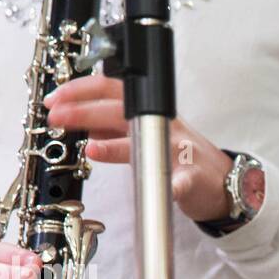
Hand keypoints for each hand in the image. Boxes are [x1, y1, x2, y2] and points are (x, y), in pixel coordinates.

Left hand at [44, 75, 234, 222]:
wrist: (223, 182)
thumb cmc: (182, 158)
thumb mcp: (146, 134)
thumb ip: (115, 128)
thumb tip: (81, 121)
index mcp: (148, 112)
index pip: (110, 89)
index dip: (80, 91)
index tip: (55, 100)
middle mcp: (162, 125)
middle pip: (120, 112)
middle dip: (85, 113)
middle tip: (57, 118)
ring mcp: (178, 152)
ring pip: (148, 143)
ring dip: (118, 146)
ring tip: (92, 148)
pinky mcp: (191, 180)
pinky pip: (180, 183)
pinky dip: (170, 186)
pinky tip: (159, 188)